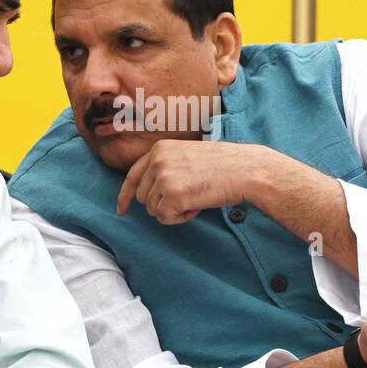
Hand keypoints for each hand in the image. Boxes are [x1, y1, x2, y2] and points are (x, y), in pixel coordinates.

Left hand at [117, 140, 270, 223]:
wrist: (244, 170)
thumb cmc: (223, 165)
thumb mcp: (187, 156)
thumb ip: (166, 168)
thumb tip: (150, 191)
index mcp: (159, 149)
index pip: (132, 175)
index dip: (125, 195)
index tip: (122, 209)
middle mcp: (157, 161)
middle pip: (143, 197)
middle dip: (162, 204)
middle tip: (189, 198)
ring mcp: (163, 177)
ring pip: (153, 210)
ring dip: (174, 211)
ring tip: (196, 198)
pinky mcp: (172, 195)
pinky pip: (165, 218)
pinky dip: (180, 218)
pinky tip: (197, 206)